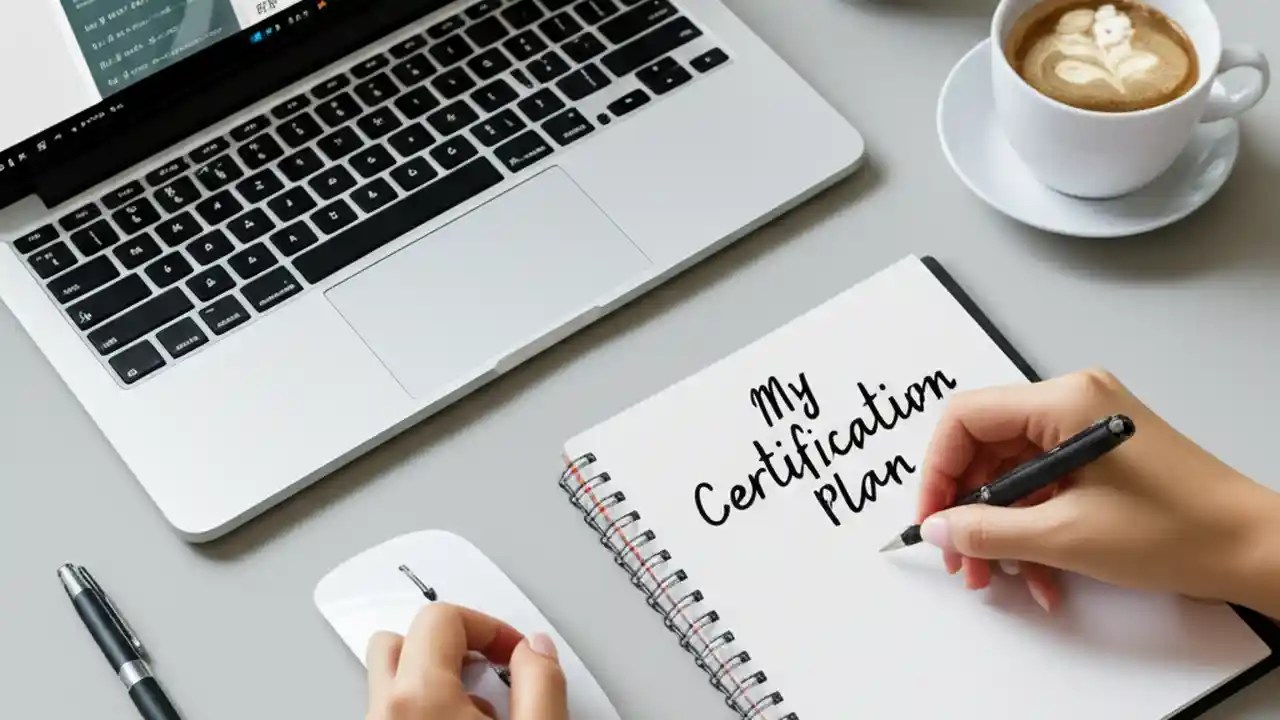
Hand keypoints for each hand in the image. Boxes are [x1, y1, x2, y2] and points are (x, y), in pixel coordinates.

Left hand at [365, 603, 567, 719]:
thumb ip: (541, 684)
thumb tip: (536, 650)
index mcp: (417, 700)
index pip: (441, 619)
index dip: (488, 626)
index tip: (514, 650)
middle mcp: (383, 715)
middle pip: (398, 641)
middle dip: (447, 644)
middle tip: (486, 667)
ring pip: (390, 681)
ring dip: (431, 680)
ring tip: (477, 708)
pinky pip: (391, 713)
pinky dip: (420, 710)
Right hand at [916, 368, 1279, 615]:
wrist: (1253, 550)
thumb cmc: (1178, 530)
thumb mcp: (1067, 535)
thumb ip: (989, 530)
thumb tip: (938, 526)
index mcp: (1064, 401)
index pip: (967, 418)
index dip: (938, 470)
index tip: (932, 517)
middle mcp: (1072, 403)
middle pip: (986, 448)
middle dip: (969, 509)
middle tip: (961, 558)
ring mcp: (1087, 429)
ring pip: (1012, 475)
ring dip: (1000, 529)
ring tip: (997, 577)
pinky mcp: (1099, 456)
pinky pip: (1043, 486)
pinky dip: (1033, 528)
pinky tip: (1039, 574)